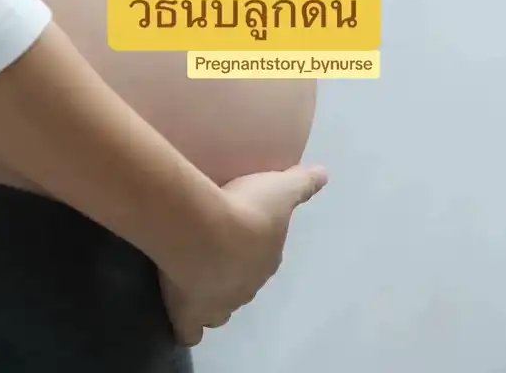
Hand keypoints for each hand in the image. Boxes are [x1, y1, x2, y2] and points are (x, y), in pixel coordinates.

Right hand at [160, 165, 327, 345]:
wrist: (207, 231)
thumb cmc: (246, 208)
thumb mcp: (280, 188)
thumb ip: (302, 182)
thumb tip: (324, 174)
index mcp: (267, 257)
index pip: (264, 255)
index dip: (252, 244)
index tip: (238, 228)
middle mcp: (247, 284)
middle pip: (241, 280)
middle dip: (231, 268)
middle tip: (212, 244)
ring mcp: (220, 303)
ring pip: (221, 308)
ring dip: (212, 294)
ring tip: (195, 275)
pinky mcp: (191, 312)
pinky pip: (191, 330)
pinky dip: (188, 325)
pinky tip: (182, 313)